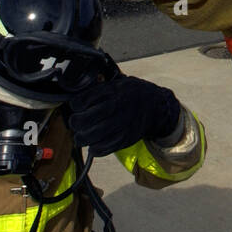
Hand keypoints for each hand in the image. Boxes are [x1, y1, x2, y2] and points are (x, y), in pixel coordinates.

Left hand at [67, 72, 181, 157]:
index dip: (75, 105)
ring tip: (82, 134)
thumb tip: (77, 92)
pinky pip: (101, 149)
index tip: (76, 105)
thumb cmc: (133, 93)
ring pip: (89, 137)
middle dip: (75, 122)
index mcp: (111, 92)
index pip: (81, 101)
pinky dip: (94, 148)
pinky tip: (95, 142)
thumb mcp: (118, 83)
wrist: (156, 107)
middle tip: (76, 121)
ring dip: (81, 137)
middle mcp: (115, 108)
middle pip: (82, 121)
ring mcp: (119, 126)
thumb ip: (99, 88)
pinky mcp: (123, 140)